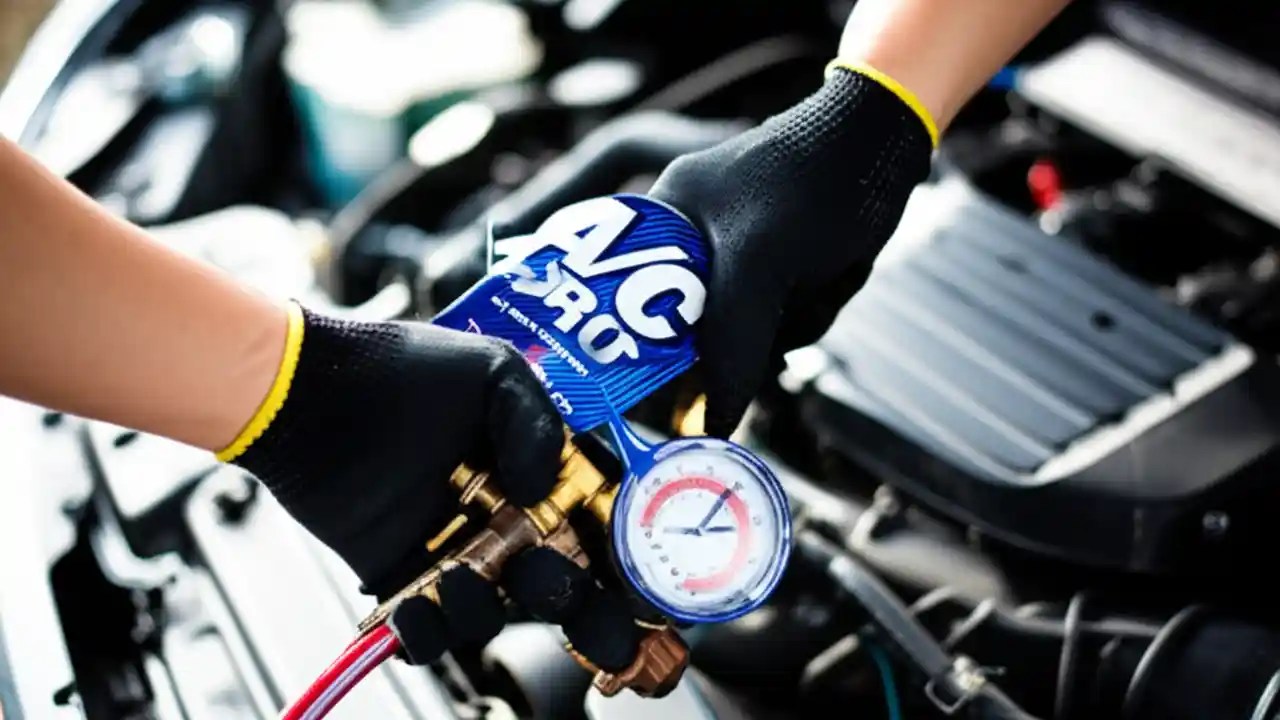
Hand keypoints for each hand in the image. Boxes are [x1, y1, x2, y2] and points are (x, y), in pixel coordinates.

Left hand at [218, 302, 640, 670]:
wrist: (312, 391)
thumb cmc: (402, 368)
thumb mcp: (494, 371)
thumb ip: (537, 426)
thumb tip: (540, 490)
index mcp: (541, 473)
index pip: (602, 529)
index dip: (627, 567)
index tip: (639, 591)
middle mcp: (508, 518)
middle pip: (566, 586)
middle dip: (585, 613)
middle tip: (577, 610)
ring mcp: (457, 550)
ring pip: (498, 612)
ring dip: (489, 609)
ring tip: (462, 576)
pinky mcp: (403, 576)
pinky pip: (429, 630)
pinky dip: (428, 631)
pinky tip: (416, 608)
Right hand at [648, 61, 937, 437]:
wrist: (890, 140)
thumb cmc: (815, 179)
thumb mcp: (760, 262)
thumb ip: (730, 341)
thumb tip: (715, 419)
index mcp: (667, 215)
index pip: (631, 297)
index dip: (649, 346)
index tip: (668, 389)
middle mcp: (696, 232)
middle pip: (701, 325)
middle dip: (750, 335)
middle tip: (776, 326)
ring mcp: (743, 246)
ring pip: (750, 326)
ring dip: (793, 321)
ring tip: (820, 280)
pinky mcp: (784, 258)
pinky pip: (784, 313)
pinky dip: (813, 308)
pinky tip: (836, 276)